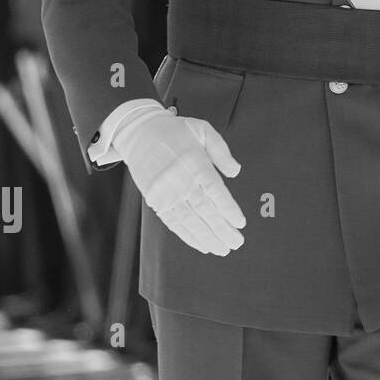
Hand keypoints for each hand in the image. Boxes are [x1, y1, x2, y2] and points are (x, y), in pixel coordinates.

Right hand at [114, 108, 245, 255]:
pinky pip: (173, 222)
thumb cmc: (175, 130)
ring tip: (222, 249)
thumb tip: (236, 172)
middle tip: (237, 243)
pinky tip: (202, 244)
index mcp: (194, 162)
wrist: (139, 132)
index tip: (240, 223)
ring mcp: (165, 192)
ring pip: (188, 220)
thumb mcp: (203, 130)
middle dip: (222, 230)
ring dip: (206, 237)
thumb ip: (221, 152)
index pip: (215, 191)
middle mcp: (179, 180)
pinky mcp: (154, 199)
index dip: (228, 209)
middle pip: (204, 210)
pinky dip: (188, 235)